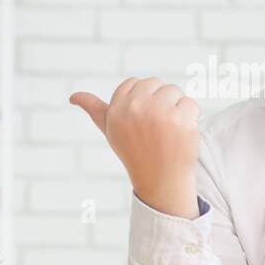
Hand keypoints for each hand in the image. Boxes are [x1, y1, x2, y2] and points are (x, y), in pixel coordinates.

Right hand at [70, 78, 199, 218]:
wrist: (161, 181)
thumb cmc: (136, 153)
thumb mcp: (111, 130)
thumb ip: (94, 109)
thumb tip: (73, 96)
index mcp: (117, 108)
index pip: (136, 83)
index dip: (143, 102)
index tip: (142, 123)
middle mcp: (135, 108)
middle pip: (157, 84)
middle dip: (160, 102)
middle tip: (156, 129)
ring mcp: (158, 112)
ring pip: (175, 91)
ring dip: (177, 109)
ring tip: (169, 132)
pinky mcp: (180, 119)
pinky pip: (191, 104)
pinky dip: (192, 118)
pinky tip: (182, 135)